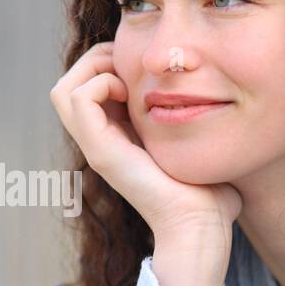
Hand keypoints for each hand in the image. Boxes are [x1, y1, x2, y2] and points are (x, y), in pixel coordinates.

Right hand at [50, 41, 240, 285]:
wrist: (201, 225)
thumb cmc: (208, 194)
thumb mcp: (197, 146)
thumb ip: (197, 126)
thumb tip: (220, 105)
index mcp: (118, 139)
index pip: (89, 88)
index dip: (110, 65)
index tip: (145, 69)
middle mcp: (100, 142)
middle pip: (69, 85)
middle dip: (97, 60)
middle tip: (132, 66)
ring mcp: (96, 147)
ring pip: (64, 90)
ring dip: (94, 70)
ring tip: (127, 79)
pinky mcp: (100, 151)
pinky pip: (77, 98)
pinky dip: (101, 83)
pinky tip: (130, 93)